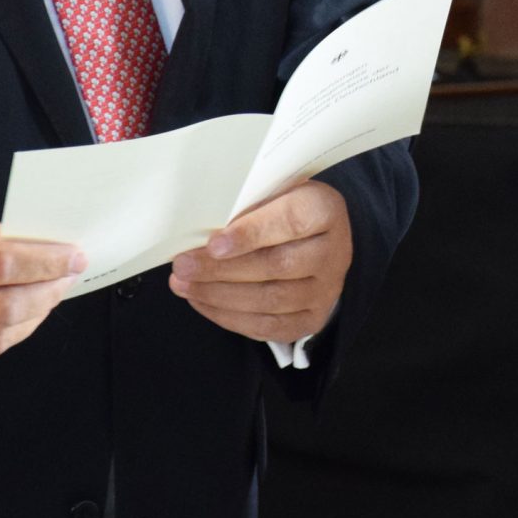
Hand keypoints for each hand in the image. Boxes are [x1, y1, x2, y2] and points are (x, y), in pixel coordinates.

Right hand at [0, 200, 83, 376]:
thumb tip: (35, 247)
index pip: (0, 264)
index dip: (45, 261)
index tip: (74, 254)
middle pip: (3, 308)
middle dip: (48, 291)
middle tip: (68, 275)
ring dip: (34, 318)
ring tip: (49, 295)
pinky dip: (6, 337)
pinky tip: (19, 316)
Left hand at [169, 181, 352, 344]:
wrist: (316, 237)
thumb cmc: (284, 208)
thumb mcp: (273, 190)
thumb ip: (247, 205)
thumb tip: (201, 229)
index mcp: (325, 210)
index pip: (291, 222)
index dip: (250, 234)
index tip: (213, 244)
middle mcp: (334, 252)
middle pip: (277, 266)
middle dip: (222, 269)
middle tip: (183, 265)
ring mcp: (326, 290)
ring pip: (271, 300)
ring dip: (219, 295)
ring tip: (184, 284)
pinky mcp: (312, 318)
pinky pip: (268, 327)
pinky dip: (229, 317)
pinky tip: (202, 302)